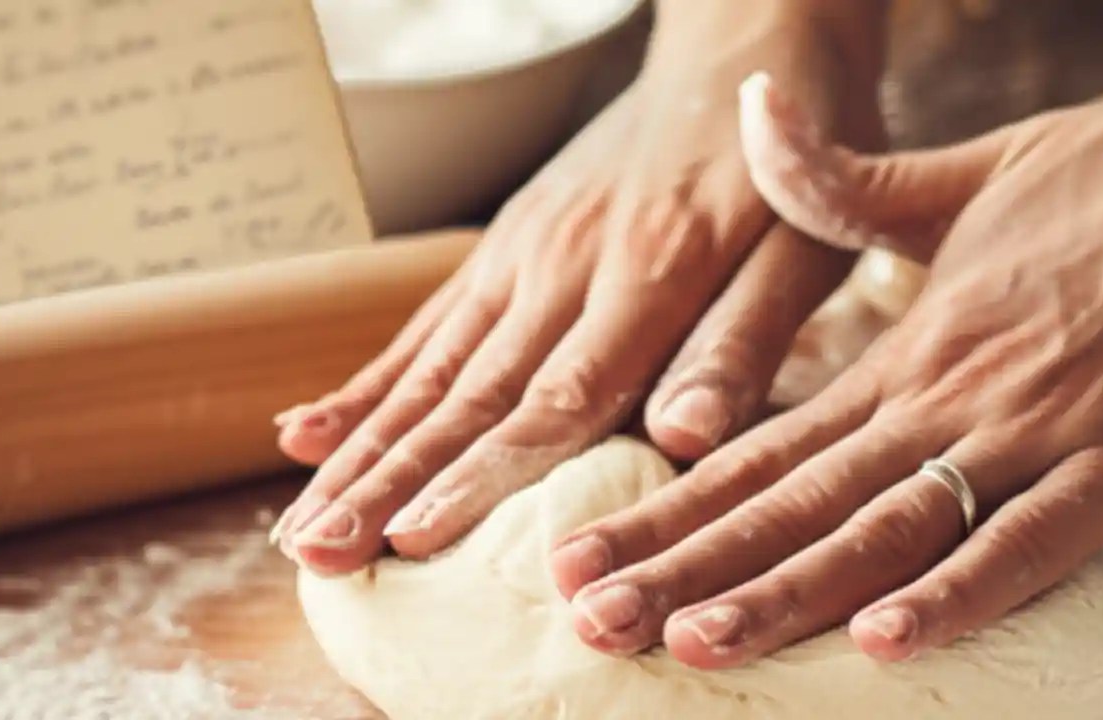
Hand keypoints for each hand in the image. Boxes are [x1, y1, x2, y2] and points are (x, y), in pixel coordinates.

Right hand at [268, 0, 887, 574]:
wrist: (741, 45)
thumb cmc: (784, 172)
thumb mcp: (801, 252)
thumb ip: (739, 344)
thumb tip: (682, 439)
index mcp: (647, 278)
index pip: (552, 400)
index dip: (478, 476)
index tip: (408, 542)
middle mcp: (563, 266)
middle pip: (465, 395)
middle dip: (386, 481)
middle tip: (316, 552)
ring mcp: (523, 253)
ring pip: (429, 369)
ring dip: (361, 449)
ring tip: (302, 524)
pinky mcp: (506, 244)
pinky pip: (428, 325)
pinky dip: (367, 385)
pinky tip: (305, 430)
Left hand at [550, 71, 1102, 667]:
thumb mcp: (959, 180)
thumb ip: (841, 182)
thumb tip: (752, 114)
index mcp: (902, 354)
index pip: (756, 451)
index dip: (665, 508)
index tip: (583, 553)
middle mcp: (943, 402)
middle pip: (790, 505)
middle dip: (686, 568)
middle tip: (595, 617)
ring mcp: (1030, 434)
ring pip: (883, 530)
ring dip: (785, 592)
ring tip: (693, 640)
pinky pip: (1031, 541)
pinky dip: (959, 591)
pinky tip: (884, 642)